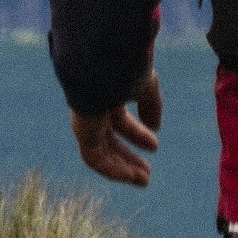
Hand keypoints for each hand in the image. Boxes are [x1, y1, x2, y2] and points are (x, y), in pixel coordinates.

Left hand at [67, 71, 162, 189]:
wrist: (104, 57)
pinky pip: (94, 157)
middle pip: (109, 138)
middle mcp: (92, 106)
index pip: (118, 119)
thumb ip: (151, 104)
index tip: (154, 147)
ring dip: (122, 167)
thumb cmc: (125, 63)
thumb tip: (155, 126)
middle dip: (128, 155)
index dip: (137, 135)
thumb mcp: (145, 83)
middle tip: (147, 171)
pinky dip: (113, 169)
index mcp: (105, 92)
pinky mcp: (81, 129)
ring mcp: (85, 118)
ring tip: (143, 180)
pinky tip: (130, 176)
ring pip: (101, 150)